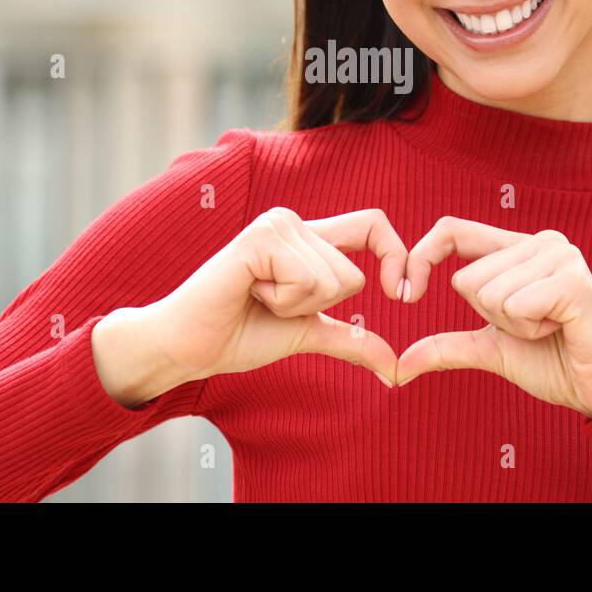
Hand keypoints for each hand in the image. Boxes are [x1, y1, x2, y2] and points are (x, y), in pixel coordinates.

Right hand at [140, 207, 407, 391]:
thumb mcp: (307, 334)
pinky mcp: (260, 239)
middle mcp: (294, 223)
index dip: (396, 255)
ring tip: (257, 298)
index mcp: (308, 238)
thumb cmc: (239, 334)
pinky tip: (248, 293)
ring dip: (295, 306)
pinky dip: (281, 301)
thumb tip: (396, 368)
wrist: (190, 346)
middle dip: (317, 308)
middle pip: (352, 275)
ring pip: (332, 281)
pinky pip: (305, 280)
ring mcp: (276, 226)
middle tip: (271, 304)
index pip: (373, 225)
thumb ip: (351, 341)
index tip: (402, 294)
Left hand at [394, 216, 591, 417]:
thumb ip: (448, 346)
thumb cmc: (554, 362)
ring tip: (549, 327)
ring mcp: (560, 256)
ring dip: (513, 326)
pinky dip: (529, 329)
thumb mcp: (491, 349)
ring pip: (488, 294)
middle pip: (466, 278)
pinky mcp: (573, 280)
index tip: (403, 294)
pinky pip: (515, 306)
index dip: (420, 257)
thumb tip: (401, 363)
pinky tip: (559, 329)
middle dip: (489, 316)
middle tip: (533, 326)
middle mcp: (539, 241)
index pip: (451, 230)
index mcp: (517, 247)